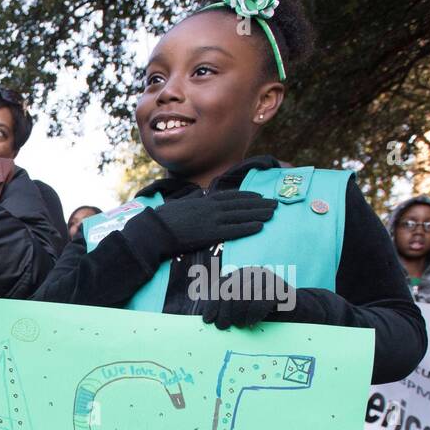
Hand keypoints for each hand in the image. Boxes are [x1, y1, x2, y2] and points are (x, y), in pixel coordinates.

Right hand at [150, 190, 276, 255]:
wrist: (154, 231)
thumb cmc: (162, 219)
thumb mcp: (179, 204)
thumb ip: (192, 200)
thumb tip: (198, 196)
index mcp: (204, 201)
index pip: (231, 196)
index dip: (248, 196)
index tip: (259, 196)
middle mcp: (211, 208)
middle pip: (241, 204)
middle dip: (259, 204)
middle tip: (275, 204)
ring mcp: (212, 220)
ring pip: (241, 215)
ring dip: (259, 213)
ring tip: (273, 213)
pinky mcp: (210, 234)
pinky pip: (234, 230)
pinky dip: (248, 227)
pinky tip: (259, 226)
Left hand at [199, 266, 292, 328]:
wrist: (289, 308)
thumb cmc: (258, 309)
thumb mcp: (239, 306)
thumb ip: (224, 307)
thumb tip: (207, 318)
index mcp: (238, 275)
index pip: (220, 286)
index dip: (212, 304)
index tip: (208, 320)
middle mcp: (251, 272)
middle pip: (231, 290)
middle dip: (225, 311)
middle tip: (223, 327)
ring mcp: (266, 278)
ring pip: (245, 295)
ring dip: (239, 314)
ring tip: (239, 325)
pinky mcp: (279, 287)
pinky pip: (262, 300)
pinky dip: (254, 314)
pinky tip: (250, 323)